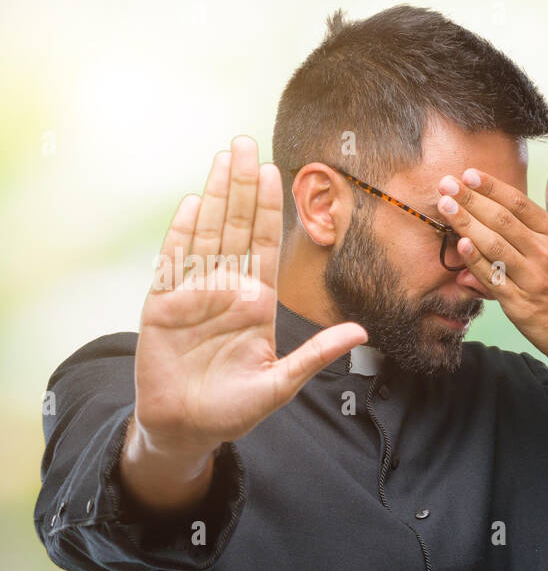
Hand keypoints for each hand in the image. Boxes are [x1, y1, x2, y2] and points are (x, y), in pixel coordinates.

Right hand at [135, 136, 367, 460]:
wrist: (187, 428)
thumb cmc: (235, 408)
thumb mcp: (282, 382)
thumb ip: (316, 354)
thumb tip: (361, 333)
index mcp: (257, 302)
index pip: (266, 245)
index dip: (270, 209)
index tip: (277, 171)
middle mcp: (227, 289)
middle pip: (236, 228)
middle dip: (242, 186)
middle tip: (245, 142)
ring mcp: (194, 293)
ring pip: (207, 235)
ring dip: (215, 196)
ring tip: (222, 158)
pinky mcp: (163, 305)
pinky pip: (175, 263)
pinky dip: (183, 234)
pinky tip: (194, 204)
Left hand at [434, 163, 547, 371]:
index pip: (520, 204)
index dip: (493, 187)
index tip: (469, 173)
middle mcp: (545, 253)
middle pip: (503, 220)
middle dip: (472, 200)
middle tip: (447, 183)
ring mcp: (532, 278)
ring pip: (495, 245)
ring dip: (467, 223)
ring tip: (445, 206)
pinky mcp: (519, 303)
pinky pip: (493, 278)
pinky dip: (476, 261)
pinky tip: (460, 244)